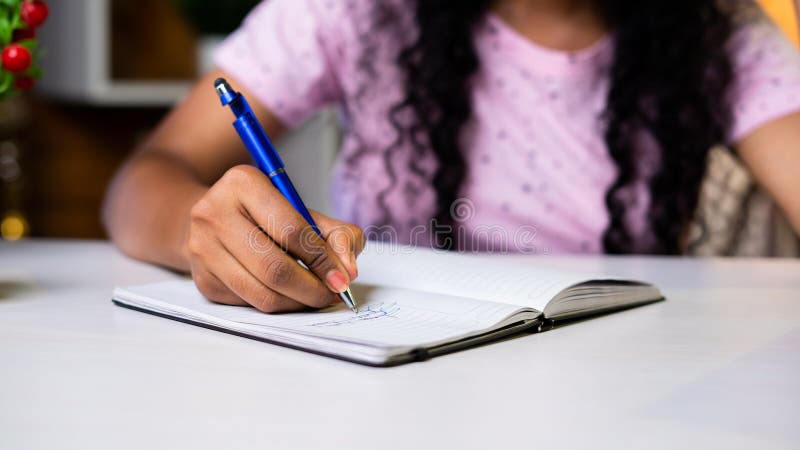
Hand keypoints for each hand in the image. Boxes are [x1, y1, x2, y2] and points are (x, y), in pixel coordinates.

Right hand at [185, 165, 364, 312]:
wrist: (215, 218)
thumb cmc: (266, 214)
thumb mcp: (304, 211)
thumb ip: (337, 234)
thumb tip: (348, 270)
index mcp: (243, 183)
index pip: (291, 230)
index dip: (323, 259)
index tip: (342, 277)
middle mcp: (214, 213)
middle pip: (275, 268)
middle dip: (312, 289)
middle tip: (332, 294)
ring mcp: (203, 249)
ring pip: (261, 294)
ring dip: (297, 303)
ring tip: (315, 296)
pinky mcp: (202, 278)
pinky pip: (249, 304)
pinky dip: (277, 305)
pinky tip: (288, 295)